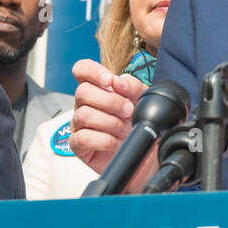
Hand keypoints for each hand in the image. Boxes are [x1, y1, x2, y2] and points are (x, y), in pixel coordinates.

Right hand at [68, 58, 148, 174]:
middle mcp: (86, 105)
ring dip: (109, 122)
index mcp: (100, 89)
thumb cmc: (144, 126)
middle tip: (128, 111)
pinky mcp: (80, 147)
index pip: (81, 70)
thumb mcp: (147, 102)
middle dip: (110, 101)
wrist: (148, 157)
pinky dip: (102, 140)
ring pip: (82, 114)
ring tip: (125, 130)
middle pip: (82, 92)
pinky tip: (115, 143)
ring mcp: (80, 126)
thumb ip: (134, 87)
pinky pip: (82, 138)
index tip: (109, 80)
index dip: (91, 71)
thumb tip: (118, 81)